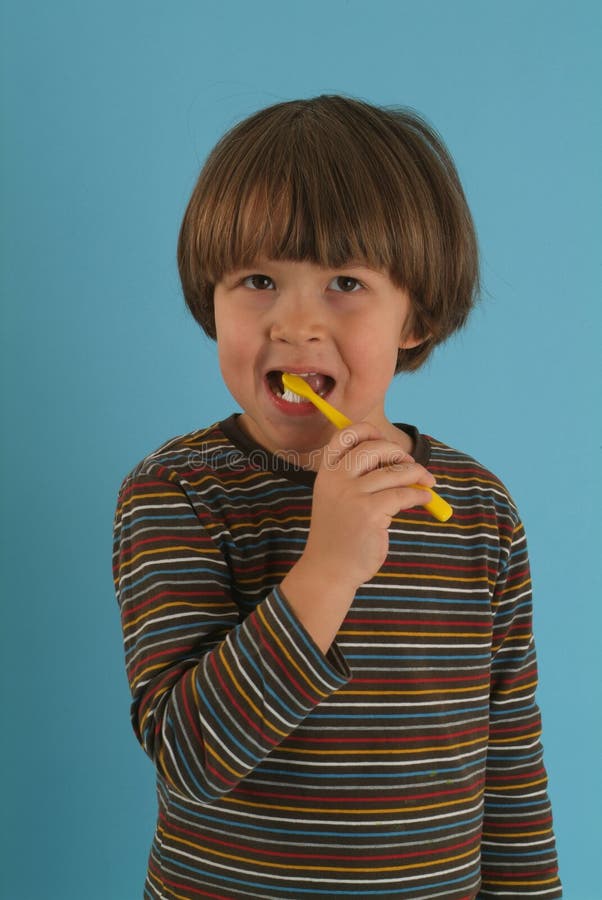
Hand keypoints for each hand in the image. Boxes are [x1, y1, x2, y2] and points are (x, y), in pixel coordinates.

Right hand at [302, 422, 435, 589]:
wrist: (329, 570)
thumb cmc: (339, 537)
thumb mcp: (336, 500)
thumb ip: (357, 478)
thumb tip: (400, 461)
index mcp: (326, 473)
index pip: (345, 436)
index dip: (368, 431)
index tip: (385, 440)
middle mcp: (336, 480)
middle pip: (375, 448)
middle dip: (399, 453)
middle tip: (411, 466)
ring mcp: (352, 495)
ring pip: (394, 471)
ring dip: (417, 474)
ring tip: (427, 483)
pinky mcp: (370, 512)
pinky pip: (404, 494)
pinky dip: (420, 494)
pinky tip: (425, 498)